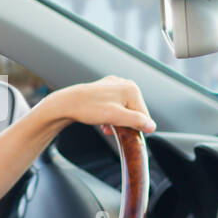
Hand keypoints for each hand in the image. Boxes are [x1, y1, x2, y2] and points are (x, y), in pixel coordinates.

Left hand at [40, 76, 156, 135]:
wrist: (65, 104)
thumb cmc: (88, 109)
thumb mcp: (116, 117)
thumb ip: (136, 121)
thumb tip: (152, 126)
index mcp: (131, 89)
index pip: (144, 115)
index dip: (135, 128)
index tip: (123, 133)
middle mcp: (125, 84)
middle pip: (134, 111)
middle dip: (125, 124)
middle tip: (110, 129)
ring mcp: (114, 85)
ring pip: (124, 109)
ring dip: (117, 121)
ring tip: (105, 125)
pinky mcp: (105, 89)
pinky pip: (115, 105)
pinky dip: (110, 115)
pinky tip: (102, 120)